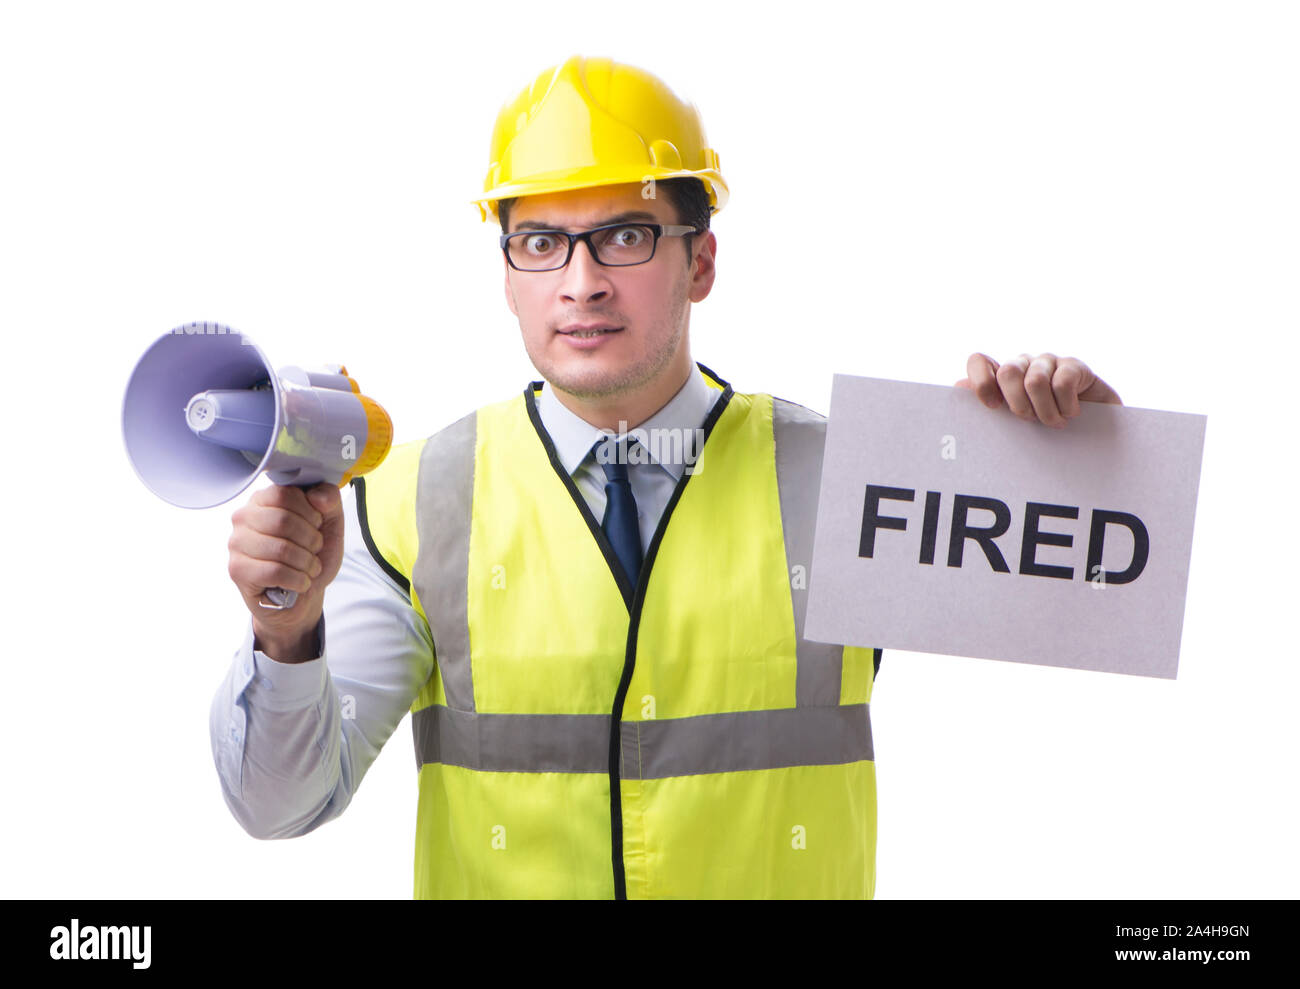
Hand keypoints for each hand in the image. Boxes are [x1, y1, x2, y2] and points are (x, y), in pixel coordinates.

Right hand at [227, 483, 343, 658]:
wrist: (305, 593)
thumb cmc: (312, 553)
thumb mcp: (331, 522)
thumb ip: (330, 499)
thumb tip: (318, 496)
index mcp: (264, 499)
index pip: (285, 495)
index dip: (310, 514)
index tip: (316, 526)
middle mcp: (244, 517)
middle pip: (283, 521)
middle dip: (310, 540)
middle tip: (314, 550)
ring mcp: (236, 543)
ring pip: (280, 549)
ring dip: (306, 563)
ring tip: (309, 568)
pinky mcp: (237, 569)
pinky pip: (274, 572)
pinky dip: (298, 580)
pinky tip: (300, 582)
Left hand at [956, 352, 1122, 427]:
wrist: (1093, 432)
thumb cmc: (1045, 429)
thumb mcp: (1013, 422)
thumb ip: (989, 404)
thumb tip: (958, 386)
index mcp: (1002, 376)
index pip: (979, 361)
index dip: (981, 381)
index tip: (993, 408)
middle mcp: (1023, 364)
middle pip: (1008, 372)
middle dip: (1017, 405)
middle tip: (1031, 421)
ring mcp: (1049, 362)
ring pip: (1035, 381)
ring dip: (1045, 411)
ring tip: (1055, 424)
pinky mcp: (1075, 366)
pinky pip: (1063, 382)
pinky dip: (1066, 405)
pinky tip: (1073, 414)